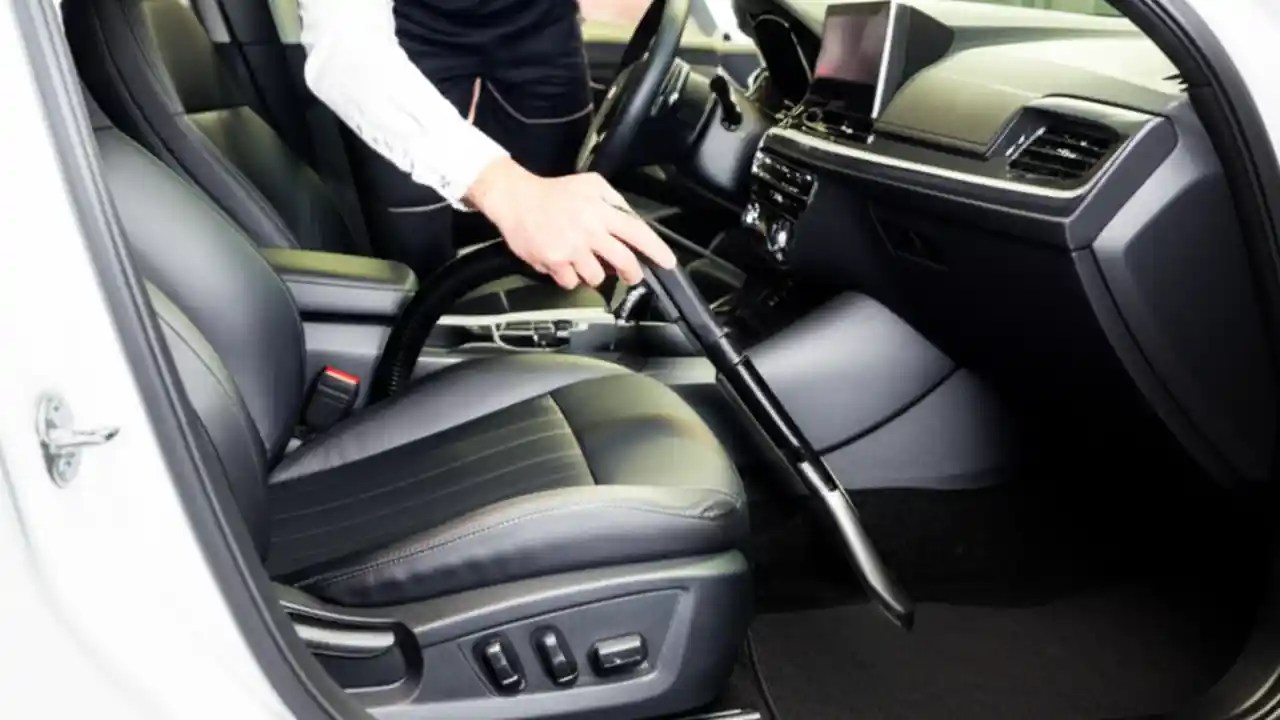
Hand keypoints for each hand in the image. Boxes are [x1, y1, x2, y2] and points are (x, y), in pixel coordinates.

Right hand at [465, 157, 676, 289]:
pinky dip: (569, 276)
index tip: (668, 262)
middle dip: (632, 273)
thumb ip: (614, 202)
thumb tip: (633, 221)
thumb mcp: (591, 184)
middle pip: (623, 262)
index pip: (637, 232)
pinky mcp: (555, 262)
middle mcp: (590, 231)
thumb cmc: (553, 192)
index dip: (656, 250)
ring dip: (594, 273)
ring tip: (582, 259)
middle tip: (632, 275)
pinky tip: (562, 262)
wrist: (516, 199)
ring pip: (597, 277)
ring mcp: (572, 249)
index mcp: (602, 211)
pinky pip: (571, 282)